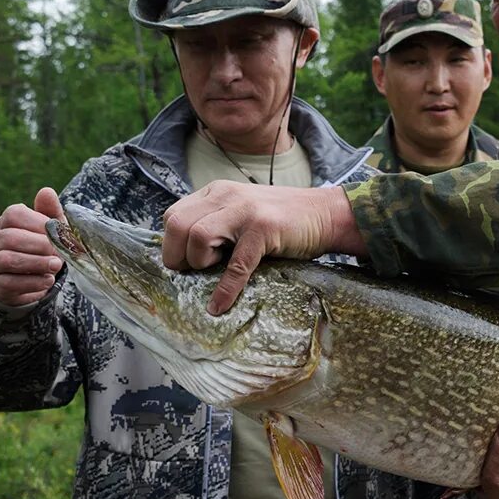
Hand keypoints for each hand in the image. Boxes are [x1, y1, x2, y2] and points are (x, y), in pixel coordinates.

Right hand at [0, 187, 65, 305]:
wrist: (31, 280)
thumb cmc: (42, 248)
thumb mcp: (50, 229)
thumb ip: (50, 211)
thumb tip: (47, 191)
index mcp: (7, 221)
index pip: (15, 215)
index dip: (38, 223)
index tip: (57, 234)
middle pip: (10, 238)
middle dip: (39, 245)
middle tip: (58, 253)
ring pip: (8, 260)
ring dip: (36, 263)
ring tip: (56, 266)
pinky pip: (8, 282)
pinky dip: (32, 282)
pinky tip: (47, 280)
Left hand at [160, 180, 364, 313]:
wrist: (325, 214)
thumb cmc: (282, 221)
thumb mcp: (241, 212)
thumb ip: (215, 223)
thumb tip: (184, 255)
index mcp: (216, 192)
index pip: (172, 215)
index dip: (172, 243)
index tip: (186, 261)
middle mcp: (225, 195)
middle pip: (177, 225)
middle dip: (177, 255)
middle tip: (193, 272)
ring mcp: (245, 211)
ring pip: (198, 237)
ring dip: (199, 263)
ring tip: (215, 270)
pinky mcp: (263, 229)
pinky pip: (235, 265)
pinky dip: (225, 290)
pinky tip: (220, 306)